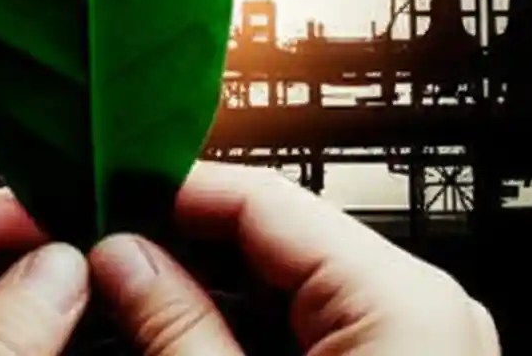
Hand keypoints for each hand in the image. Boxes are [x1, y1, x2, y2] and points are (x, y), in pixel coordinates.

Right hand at [87, 160, 500, 354]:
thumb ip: (180, 331)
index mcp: (403, 298)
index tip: (106, 203)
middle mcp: (425, 307)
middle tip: (105, 263)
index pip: (265, 197)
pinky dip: (252, 331)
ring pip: (290, 287)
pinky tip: (192, 339)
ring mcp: (421, 343)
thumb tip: (124, 261)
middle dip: (183, 249)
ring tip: (137, 307)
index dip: (172, 191)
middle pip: (276, 239)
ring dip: (211, 295)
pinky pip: (316, 328)